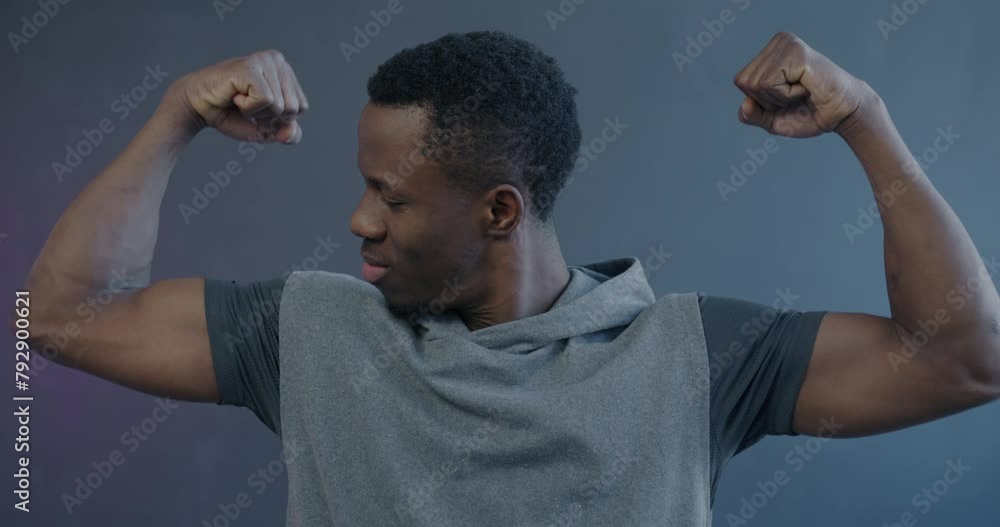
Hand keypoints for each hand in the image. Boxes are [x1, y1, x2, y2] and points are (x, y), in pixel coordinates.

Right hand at [161, 49, 308, 142]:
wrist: (198, 108)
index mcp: (285, 71)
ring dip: (256, 112)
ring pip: (280, 106)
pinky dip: (249, 108)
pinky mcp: (251, 67)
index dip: (278, 118)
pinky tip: (234, 96)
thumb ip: (286, 134)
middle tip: (246, 104)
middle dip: (268, 116)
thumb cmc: (231, 114)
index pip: (301, 108)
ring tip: (239, 98)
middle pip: (293, 108)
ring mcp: (264, 60)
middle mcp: (277, 60)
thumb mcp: (265, 130)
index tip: (257, 108)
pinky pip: (266, 101)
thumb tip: (292, 132)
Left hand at [733, 32, 875, 137]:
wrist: (841, 115)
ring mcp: (787, 44)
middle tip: (796, 94)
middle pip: (745, 82)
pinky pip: (770, 84)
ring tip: (802, 90)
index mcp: (771, 52)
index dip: (760, 99)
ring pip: (756, 83)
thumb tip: (743, 104)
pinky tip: (806, 86)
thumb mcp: (772, 119)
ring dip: (779, 97)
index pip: (741, 81)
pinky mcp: (796, 53)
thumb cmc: (809, 113)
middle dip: (768, 99)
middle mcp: (778, 41)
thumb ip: (752, 114)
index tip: (787, 96)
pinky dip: (787, 95)